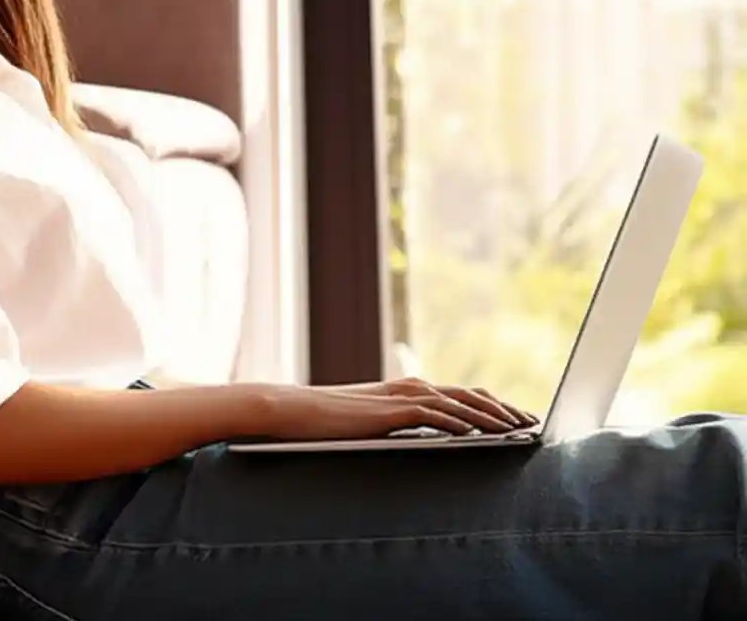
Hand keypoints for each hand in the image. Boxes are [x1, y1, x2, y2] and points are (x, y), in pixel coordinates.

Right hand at [247, 377, 539, 440]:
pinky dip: (458, 422)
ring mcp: (400, 397)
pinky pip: (433, 415)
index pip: (462, 395)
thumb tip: (426, 439)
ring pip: (458, 403)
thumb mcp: (371, 421)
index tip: (518, 419)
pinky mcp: (389, 412)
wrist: (295, 410)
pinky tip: (476, 434)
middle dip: (504, 409)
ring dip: (490, 416)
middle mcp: (410, 387)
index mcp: (408, 388)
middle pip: (470, 395)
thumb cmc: (329, 420)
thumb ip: (399, 424)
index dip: (494, 405)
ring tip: (514, 430)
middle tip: (530, 424)